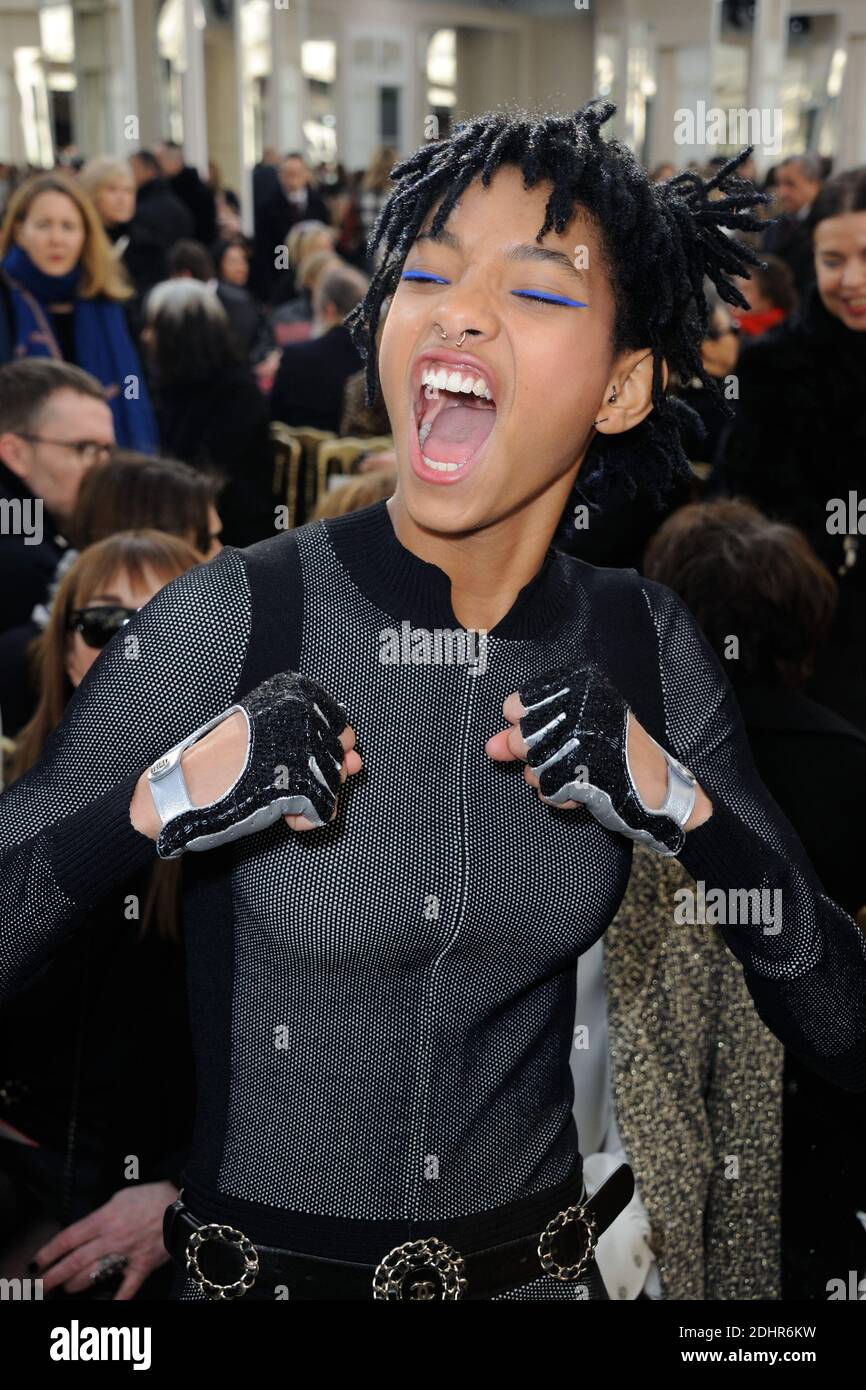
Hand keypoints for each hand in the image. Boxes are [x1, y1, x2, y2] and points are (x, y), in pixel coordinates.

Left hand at [32, 1181, 176, 1299]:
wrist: (182, 1204)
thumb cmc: (152, 1196)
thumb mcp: (120, 1197)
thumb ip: (102, 1215)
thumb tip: (87, 1229)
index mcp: (104, 1218)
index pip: (69, 1238)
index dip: (50, 1251)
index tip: (38, 1261)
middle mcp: (111, 1238)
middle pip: (76, 1260)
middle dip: (55, 1275)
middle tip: (42, 1284)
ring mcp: (126, 1254)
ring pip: (94, 1275)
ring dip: (76, 1284)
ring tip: (66, 1288)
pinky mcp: (142, 1266)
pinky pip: (127, 1288)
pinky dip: (117, 1300)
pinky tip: (108, 1307)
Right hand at [130, 672, 362, 850]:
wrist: (182, 790)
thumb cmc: (214, 763)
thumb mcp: (258, 733)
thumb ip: (301, 737)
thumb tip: (353, 756)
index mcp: (290, 699)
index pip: (336, 720)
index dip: (324, 746)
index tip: (303, 756)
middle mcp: (301, 720)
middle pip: (339, 751)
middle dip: (325, 772)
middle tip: (293, 778)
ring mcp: (301, 754)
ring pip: (333, 781)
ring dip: (312, 797)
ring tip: (279, 798)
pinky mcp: (298, 789)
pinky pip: (324, 808)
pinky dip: (307, 819)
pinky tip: (286, 816)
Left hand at [485, 664, 711, 854]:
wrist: (665, 791)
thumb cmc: (620, 754)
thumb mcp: (580, 732)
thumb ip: (531, 735)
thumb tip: (491, 747)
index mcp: (578, 691)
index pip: (516, 705)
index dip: (525, 727)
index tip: (545, 736)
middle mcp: (579, 712)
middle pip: (522, 739)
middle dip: (537, 758)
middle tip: (568, 758)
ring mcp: (583, 744)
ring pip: (532, 768)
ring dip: (551, 780)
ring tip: (580, 774)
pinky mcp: (585, 775)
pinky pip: (549, 791)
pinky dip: (564, 797)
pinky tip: (586, 790)